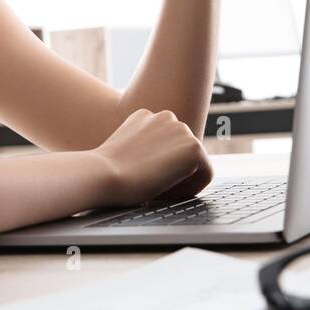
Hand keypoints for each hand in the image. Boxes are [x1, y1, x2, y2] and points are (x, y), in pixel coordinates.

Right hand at [90, 107, 214, 205]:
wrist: (104, 174)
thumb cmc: (106, 172)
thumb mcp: (124, 153)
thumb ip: (143, 151)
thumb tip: (159, 166)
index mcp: (146, 117)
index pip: (167, 143)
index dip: (161, 166)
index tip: (148, 181)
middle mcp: (165, 117)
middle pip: (182, 151)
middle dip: (174, 172)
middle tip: (156, 190)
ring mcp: (181, 130)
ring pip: (195, 162)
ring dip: (183, 179)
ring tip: (161, 191)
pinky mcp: (193, 147)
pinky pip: (206, 173)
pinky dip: (193, 187)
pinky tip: (171, 192)